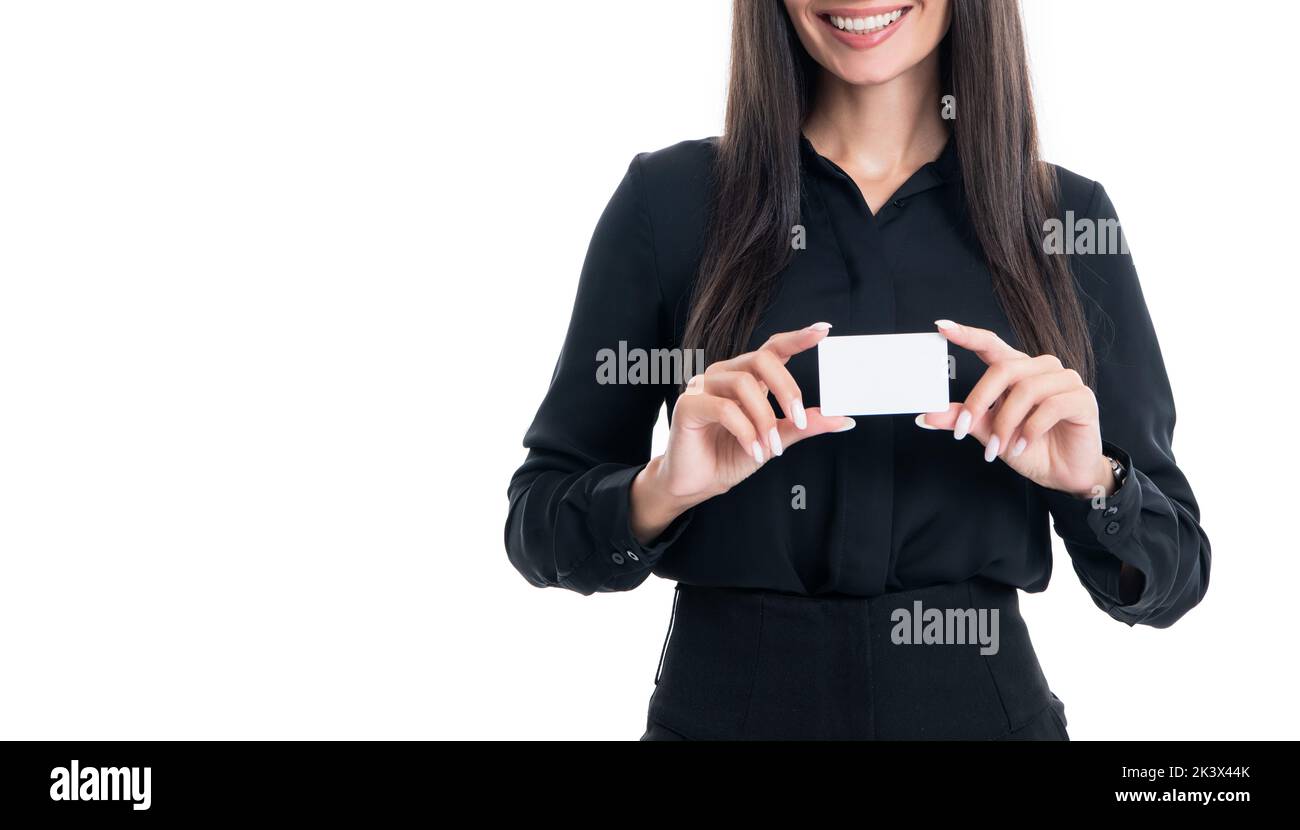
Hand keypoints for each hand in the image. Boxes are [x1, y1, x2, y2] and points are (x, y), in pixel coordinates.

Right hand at [630, 322, 855, 542]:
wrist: (697, 482)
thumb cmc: (730, 456)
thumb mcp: (775, 440)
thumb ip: (803, 426)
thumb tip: (841, 419)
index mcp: (747, 378)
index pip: (773, 349)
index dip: (797, 338)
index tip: (823, 331)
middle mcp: (725, 374)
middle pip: (762, 360)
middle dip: (787, 388)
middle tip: (799, 419)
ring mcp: (704, 386)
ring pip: (744, 384)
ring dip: (765, 419)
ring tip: (771, 447)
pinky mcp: (688, 404)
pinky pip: (724, 409)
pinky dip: (745, 432)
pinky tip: (752, 450)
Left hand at [917, 320, 1113, 498]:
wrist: (1062, 473)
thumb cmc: (1028, 447)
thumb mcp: (989, 433)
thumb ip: (963, 419)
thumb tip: (928, 416)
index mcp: (1017, 370)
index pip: (991, 344)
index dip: (968, 335)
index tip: (943, 328)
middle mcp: (1041, 368)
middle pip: (1003, 369)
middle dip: (979, 402)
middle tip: (964, 429)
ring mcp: (1065, 380)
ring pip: (1026, 390)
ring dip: (1006, 423)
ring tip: (1000, 447)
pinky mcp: (1082, 398)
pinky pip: (1051, 406)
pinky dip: (1031, 429)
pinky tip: (1023, 445)